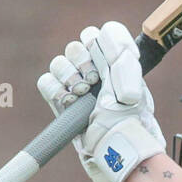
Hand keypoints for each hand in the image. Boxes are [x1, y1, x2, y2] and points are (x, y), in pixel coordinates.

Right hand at [37, 21, 166, 181]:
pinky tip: (70, 102)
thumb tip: (105, 40)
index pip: (104, 33)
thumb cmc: (128, 121)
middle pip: (78, 44)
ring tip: (82, 94)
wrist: (113, 149)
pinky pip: (46, 81)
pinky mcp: (60, 101)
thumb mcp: (134, 90)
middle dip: (85, 62)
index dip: (106, 42)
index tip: (116, 59)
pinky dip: (55, 90)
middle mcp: (96, 69)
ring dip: (70, 76)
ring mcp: (76, 84)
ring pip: (60, 62)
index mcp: (116, 62)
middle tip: (95, 82)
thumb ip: (123, 62)